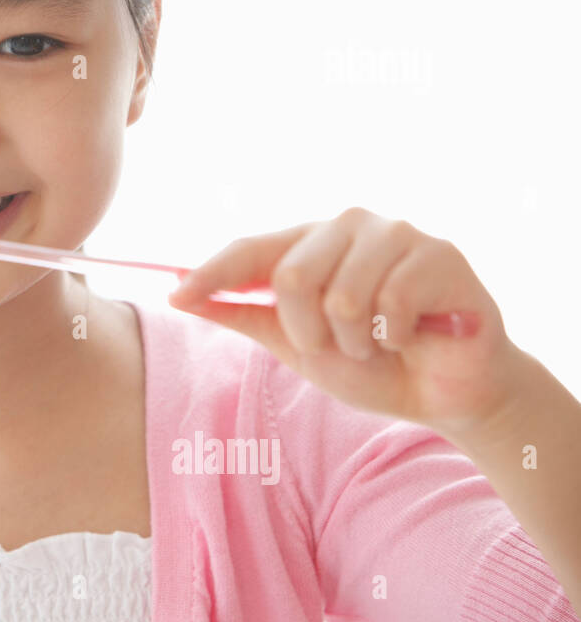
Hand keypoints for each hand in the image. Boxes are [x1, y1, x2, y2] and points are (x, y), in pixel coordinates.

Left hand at [166, 207, 525, 434]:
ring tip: (381, 342)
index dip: (212, 273)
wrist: (444, 395)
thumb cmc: (370, 364)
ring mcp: (396, 234)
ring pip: (342, 298)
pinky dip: (398, 338)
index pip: (250, 248)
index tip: (177, 295)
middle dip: (309, 333)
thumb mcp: (296, 344)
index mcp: (310, 243)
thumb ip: (245, 315)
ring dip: (357, 342)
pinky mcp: (440, 254)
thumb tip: (178, 293)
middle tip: (342, 346)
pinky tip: (415, 334)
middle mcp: (349, 226)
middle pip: (292, 278)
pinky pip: (392, 305)